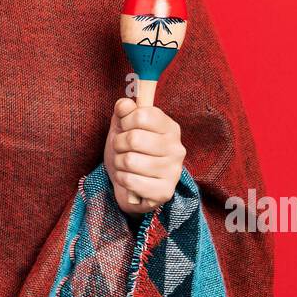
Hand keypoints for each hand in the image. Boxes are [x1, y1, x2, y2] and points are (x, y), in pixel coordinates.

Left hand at [103, 97, 185, 214]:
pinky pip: (130, 181)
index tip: (124, 127)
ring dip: (118, 163)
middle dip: (118, 144)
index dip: (125, 121)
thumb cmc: (129, 152)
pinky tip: (127, 178)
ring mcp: (173, 172)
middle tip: (121, 148)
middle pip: (134, 138)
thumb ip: (124, 111)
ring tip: (124, 164)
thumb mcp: (124, 127)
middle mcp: (177, 149)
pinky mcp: (165, 192)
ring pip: (129, 161)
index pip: (142, 115)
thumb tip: (124, 104)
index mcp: (170, 128)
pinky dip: (121, 179)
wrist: (131, 185)